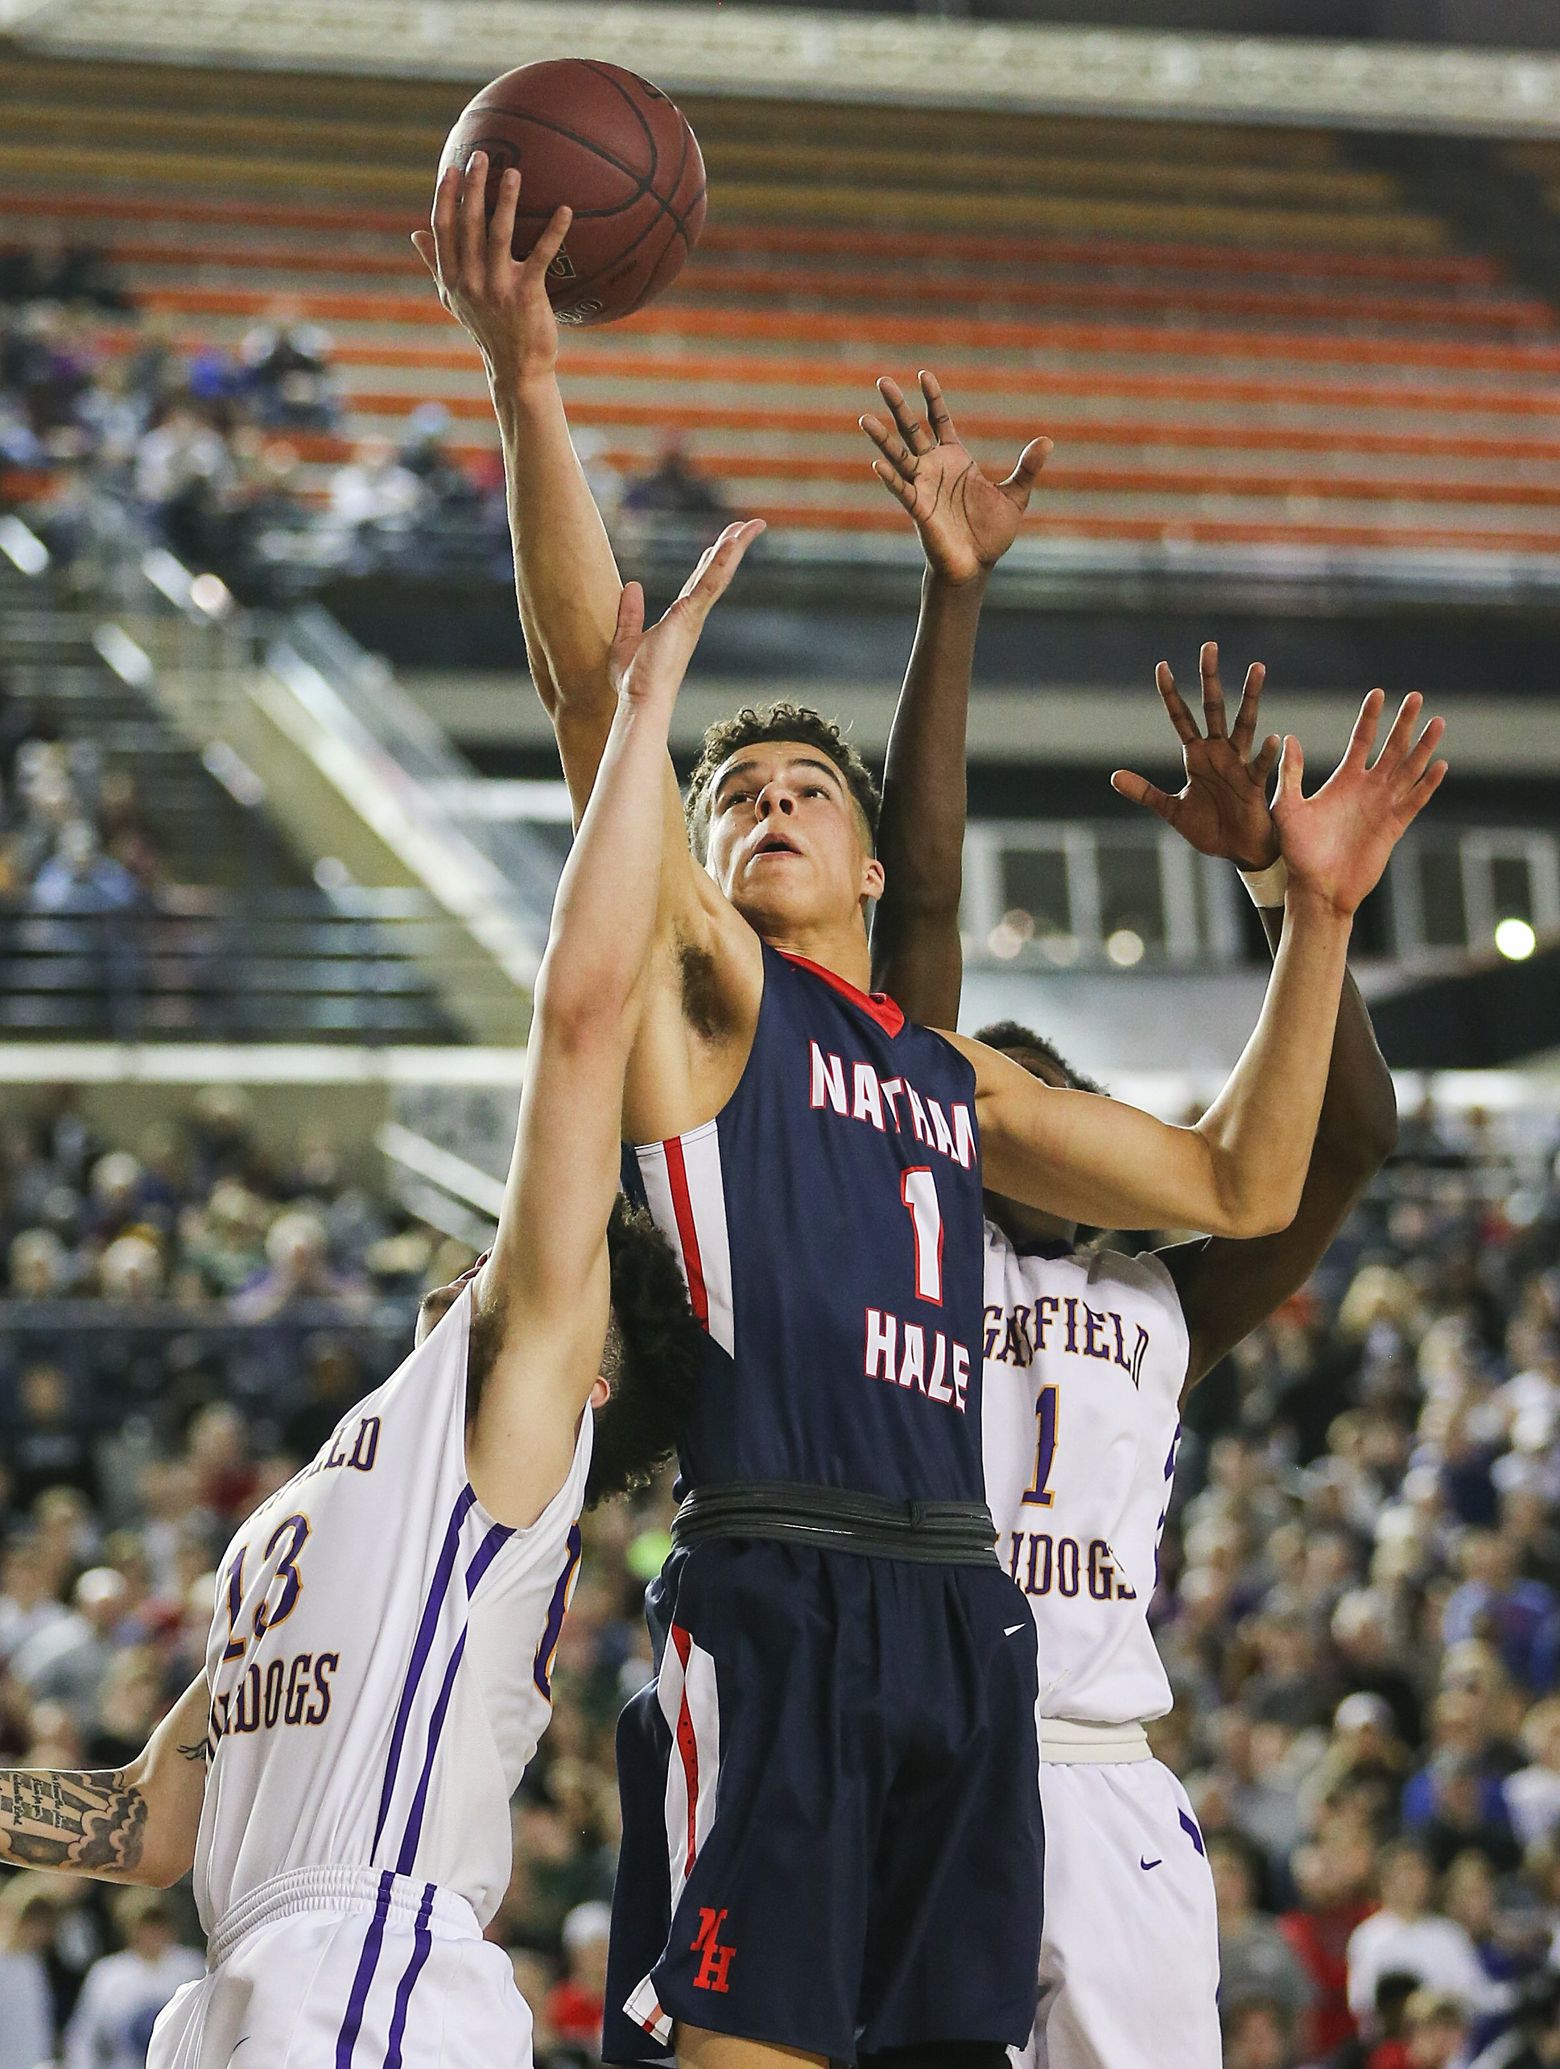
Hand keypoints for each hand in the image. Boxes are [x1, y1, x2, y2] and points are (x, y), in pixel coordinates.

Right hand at [411, 153, 570, 386]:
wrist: (517, 369)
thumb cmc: (488, 330)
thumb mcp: (455, 299)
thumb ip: (435, 265)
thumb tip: (415, 234)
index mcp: (452, 278)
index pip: (443, 229)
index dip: (446, 197)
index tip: (451, 168)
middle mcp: (471, 280)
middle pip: (468, 224)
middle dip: (473, 187)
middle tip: (482, 155)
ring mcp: (497, 288)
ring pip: (499, 234)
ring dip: (506, 200)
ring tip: (514, 172)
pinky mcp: (526, 296)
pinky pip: (540, 256)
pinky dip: (553, 232)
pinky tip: (566, 210)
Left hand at [608, 519, 765, 711]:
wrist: (639, 700)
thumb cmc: (634, 679)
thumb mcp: (626, 637)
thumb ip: (630, 612)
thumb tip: (633, 586)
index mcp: (681, 618)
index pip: (701, 580)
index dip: (714, 558)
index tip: (725, 539)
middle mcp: (693, 615)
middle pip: (717, 572)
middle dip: (733, 546)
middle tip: (750, 524)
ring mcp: (694, 616)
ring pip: (719, 574)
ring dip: (735, 548)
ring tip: (752, 525)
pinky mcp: (688, 617)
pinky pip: (708, 584)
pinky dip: (721, 563)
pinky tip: (732, 543)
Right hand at [859, 371, 1050, 585]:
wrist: (976, 566)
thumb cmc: (991, 534)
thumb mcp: (1016, 496)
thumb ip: (1027, 468)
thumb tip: (1047, 442)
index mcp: (956, 459)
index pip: (939, 420)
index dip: (932, 398)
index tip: (923, 375)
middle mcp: (934, 468)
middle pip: (911, 430)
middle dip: (897, 406)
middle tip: (882, 381)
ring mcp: (924, 487)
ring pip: (898, 456)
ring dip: (882, 438)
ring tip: (863, 418)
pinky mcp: (919, 510)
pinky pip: (902, 490)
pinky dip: (890, 478)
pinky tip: (877, 463)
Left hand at [1111, 643, 1281, 870]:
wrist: (1236, 851)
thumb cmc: (1209, 827)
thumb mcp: (1170, 809)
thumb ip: (1144, 792)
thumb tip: (1113, 776)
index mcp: (1196, 755)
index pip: (1180, 717)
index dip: (1170, 693)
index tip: (1162, 666)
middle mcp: (1218, 752)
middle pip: (1212, 707)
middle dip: (1209, 678)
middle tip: (1209, 645)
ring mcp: (1237, 764)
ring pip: (1244, 723)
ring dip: (1251, 697)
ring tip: (1257, 668)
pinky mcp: (1253, 784)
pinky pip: (1260, 765)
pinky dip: (1266, 753)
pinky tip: (1274, 737)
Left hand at [1272, 690, 1447, 917]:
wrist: (1316, 888)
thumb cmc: (1298, 852)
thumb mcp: (1287, 808)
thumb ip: (1291, 774)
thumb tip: (1289, 737)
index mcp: (1343, 781)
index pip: (1361, 741)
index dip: (1370, 718)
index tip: (1378, 693)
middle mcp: (1367, 790)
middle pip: (1392, 748)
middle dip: (1404, 722)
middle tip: (1416, 696)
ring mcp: (1383, 807)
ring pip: (1409, 769)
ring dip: (1423, 746)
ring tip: (1437, 722)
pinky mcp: (1393, 827)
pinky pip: (1414, 800)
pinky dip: (1427, 783)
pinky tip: (1439, 765)